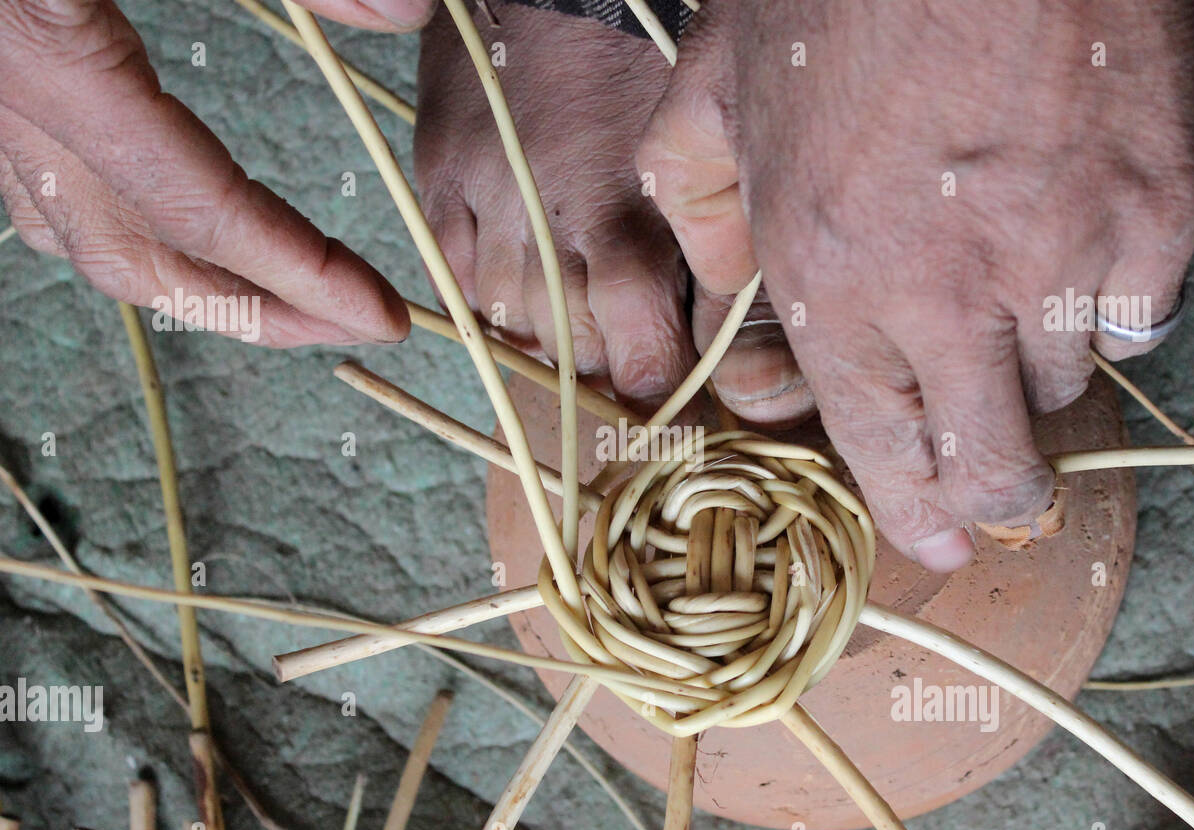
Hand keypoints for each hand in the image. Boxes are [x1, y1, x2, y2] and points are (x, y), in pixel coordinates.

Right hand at [0, 0, 434, 345]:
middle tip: (351, 324)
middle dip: (257, 309)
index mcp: (42, 45)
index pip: (198, 203)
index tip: (381, 313)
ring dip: (193, 283)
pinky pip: (44, 189)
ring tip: (286, 294)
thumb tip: (406, 11)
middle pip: (137, 256)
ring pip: (81, 236)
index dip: (298, 272)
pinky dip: (128, 227)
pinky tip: (176, 222)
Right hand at [414, 3, 695, 412]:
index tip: (664, 389)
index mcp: (623, 214)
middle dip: (602, 362)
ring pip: (507, 318)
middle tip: (624, 351)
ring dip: (544, 334)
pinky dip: (483, 294)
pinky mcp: (439, 167)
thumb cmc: (652, 35)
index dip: (653, 384)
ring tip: (572, 320)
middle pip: (569, 347)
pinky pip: (451, 268)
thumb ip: (707, 239)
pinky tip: (514, 288)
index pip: (636, 353)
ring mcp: (481, 196)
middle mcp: (544, 218)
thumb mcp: (701, 140)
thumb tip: (713, 326)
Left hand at [637, 0, 1193, 568]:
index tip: (938, 546)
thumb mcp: (709, 99)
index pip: (878, 444)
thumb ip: (702, 217)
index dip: (910, 512)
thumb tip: (723, 297)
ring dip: (1035, 381)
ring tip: (1014, 337)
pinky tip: (1079, 270)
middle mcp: (951, 293)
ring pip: (1065, 389)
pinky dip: (1110, 308)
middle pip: (993, 460)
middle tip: (993, 503)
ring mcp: (1063, 253)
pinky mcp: (1153, 206)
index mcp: (836, 279)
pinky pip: (1139, 313)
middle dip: (990, 499)